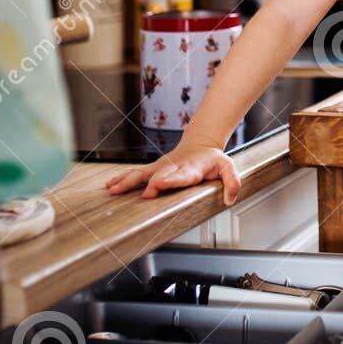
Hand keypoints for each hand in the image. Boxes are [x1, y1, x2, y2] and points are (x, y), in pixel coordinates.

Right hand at [104, 143, 241, 206]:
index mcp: (192, 168)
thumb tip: (230, 200)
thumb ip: (232, 182)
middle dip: (151, 184)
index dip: (170, 180)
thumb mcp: (228, 167)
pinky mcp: (154, 169)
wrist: (200, 143)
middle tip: (144, 193)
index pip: (181, 175)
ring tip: (114, 189)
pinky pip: (137, 174)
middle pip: (160, 175)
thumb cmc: (212, 159)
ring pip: (143, 173)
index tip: (159, 184)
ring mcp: (162, 168)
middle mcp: (174, 167)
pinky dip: (123, 179)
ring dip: (129, 181)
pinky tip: (110, 186)